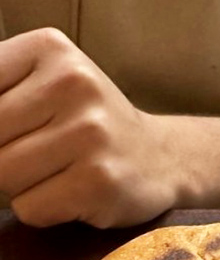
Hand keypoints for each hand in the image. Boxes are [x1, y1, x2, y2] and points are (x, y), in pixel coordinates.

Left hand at [0, 28, 219, 227]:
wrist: (163, 158)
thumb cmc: (90, 124)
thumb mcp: (45, 81)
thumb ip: (0, 91)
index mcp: (51, 49)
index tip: (17, 131)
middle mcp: (73, 84)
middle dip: (2, 155)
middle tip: (40, 155)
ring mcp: (90, 134)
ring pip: (4, 174)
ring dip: (21, 186)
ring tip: (57, 174)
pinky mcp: (99, 181)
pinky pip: (31, 208)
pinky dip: (43, 210)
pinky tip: (72, 195)